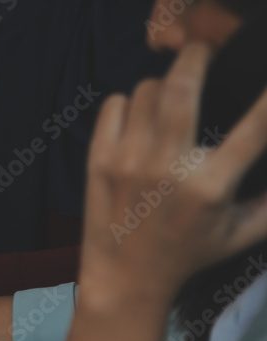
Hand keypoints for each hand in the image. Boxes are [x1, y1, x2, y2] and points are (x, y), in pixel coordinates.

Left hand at [79, 44, 266, 308]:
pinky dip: (126, 102)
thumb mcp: (239, 235)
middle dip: (197, 57)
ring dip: (161, 86)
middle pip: (182, 88)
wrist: (123, 280)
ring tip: (168, 97)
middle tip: (202, 51)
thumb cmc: (186, 256)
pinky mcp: (98, 161)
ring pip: (145, 91)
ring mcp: (128, 162)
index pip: (253, 129)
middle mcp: (166, 168)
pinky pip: (112, 105)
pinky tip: (136, 117)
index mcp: (208, 187)